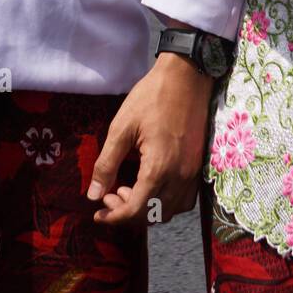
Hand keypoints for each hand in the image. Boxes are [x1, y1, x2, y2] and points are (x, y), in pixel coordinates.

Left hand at [87, 52, 213, 226]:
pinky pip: (185, 198)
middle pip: (153, 215)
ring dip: (148, 209)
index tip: (98, 213)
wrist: (187, 75)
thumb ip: (107, 164)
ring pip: (171, 210)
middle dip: (128, 212)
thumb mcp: (122, 127)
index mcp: (158, 167)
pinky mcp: (199, 164)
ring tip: (129, 189)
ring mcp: (193, 171)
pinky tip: (152, 185)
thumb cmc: (151, 97)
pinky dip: (166, 202)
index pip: (136, 210)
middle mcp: (180, 176)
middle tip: (110, 195)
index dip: (114, 217)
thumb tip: (93, 194)